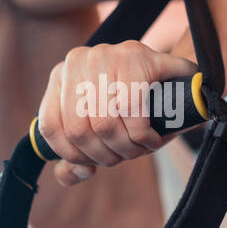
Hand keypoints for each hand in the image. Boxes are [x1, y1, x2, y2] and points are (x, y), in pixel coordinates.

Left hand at [36, 41, 198, 186]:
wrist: (174, 76)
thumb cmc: (132, 105)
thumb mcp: (100, 127)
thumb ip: (77, 156)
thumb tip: (80, 172)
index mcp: (60, 77)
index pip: (51, 127)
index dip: (74, 156)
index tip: (95, 164)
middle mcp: (77, 61)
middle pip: (79, 130)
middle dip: (105, 156)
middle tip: (124, 157)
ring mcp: (105, 55)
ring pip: (104, 124)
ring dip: (127, 149)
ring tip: (140, 150)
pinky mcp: (135, 56)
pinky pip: (131, 110)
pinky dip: (144, 136)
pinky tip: (153, 140)